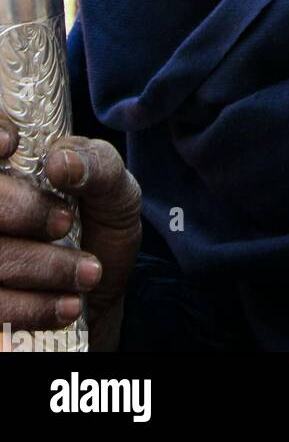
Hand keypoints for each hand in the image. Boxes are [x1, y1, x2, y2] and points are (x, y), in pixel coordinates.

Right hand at [0, 113, 141, 349]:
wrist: (101, 289)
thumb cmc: (100, 224)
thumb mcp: (116, 190)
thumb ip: (98, 165)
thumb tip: (61, 162)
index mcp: (15, 166)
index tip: (10, 144)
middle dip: (26, 211)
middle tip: (66, 223)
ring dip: (45, 267)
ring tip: (89, 272)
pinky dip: (35, 306)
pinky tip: (70, 303)